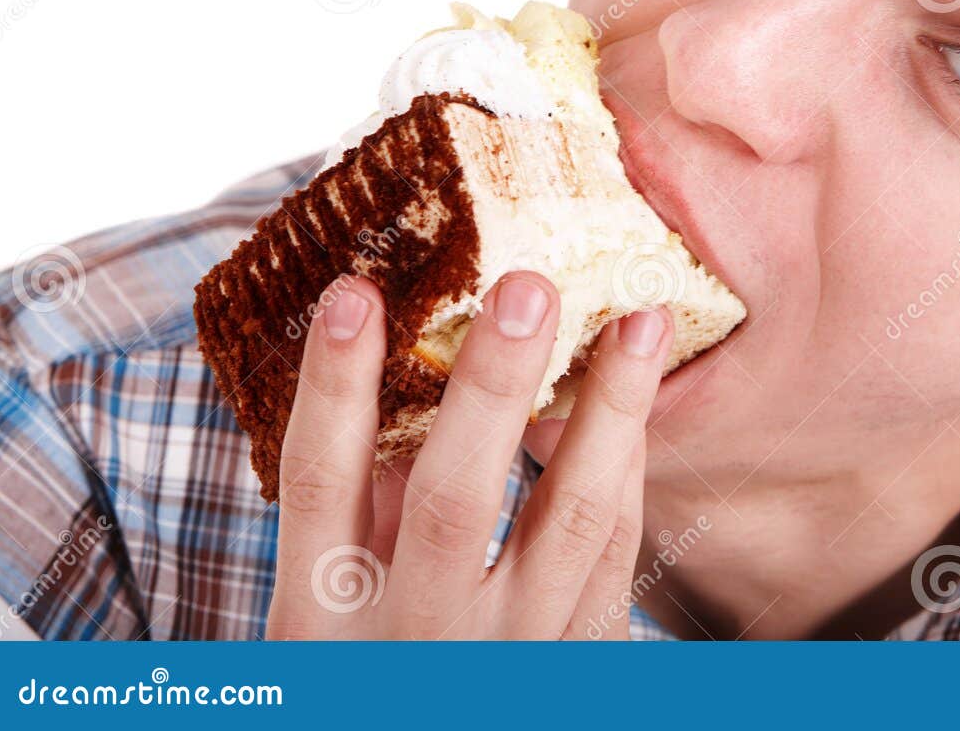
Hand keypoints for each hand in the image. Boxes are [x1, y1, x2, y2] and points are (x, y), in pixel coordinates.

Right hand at [264, 270, 670, 638]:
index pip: (319, 486)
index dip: (333, 386)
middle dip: (493, 388)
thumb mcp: (327, 607)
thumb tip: (403, 369)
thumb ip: (363, 504)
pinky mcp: (577, 667)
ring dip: (612, 414)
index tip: (354, 292)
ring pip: (572, 525)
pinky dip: (629, 477)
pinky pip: (616, 562)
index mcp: (322, 621)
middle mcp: (416, 640)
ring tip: (639, 324)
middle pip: (454, 500)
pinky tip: (637, 412)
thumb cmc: (365, 671)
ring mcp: (508, 658)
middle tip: (530, 287)